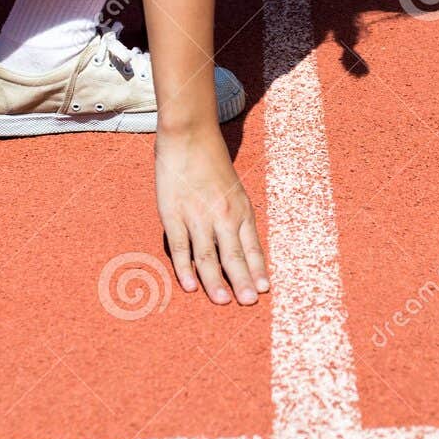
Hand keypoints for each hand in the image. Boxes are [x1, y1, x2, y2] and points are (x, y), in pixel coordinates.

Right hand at [155, 125, 268, 304]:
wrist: (189, 136)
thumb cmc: (211, 163)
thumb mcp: (234, 189)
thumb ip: (236, 217)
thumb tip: (242, 247)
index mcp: (240, 210)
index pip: (252, 247)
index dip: (258, 269)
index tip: (264, 290)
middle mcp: (223, 215)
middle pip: (234, 255)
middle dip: (243, 281)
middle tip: (249, 302)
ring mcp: (197, 216)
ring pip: (208, 256)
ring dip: (216, 281)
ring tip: (224, 302)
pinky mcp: (173, 214)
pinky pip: (181, 246)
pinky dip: (185, 268)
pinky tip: (190, 286)